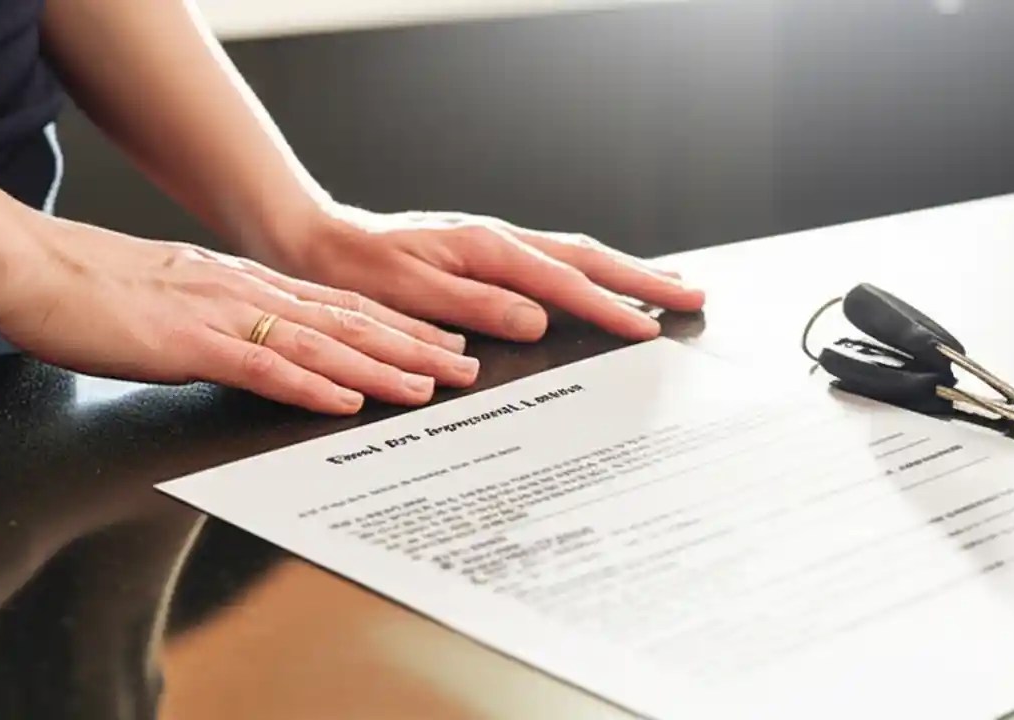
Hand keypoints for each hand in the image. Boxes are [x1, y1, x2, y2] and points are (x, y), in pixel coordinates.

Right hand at [0, 216, 479, 414]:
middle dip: (415, 347)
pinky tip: (347, 400)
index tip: (446, 341)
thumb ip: (239, 319)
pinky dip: (310, 385)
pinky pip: (262, 367)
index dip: (402, 326)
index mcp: (254, 286)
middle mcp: (253, 295)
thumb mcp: (192, 297)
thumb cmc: (109, 290)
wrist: (44, 270)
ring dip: (382, 367)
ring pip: (323, 344)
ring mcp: (225, 317)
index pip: (346, 307)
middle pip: (352, 323)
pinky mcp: (191, 343)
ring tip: (430, 387)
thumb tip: (276, 343)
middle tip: (467, 367)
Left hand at [266, 207, 706, 342]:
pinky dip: (593, 273)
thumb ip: (476, 306)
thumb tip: (540, 321)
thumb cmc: (356, 271)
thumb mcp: (409, 293)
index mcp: (486, 249)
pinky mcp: (490, 256)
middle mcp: (500, 241)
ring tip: (671, 287)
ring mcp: (498, 246)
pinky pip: (557, 263)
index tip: (651, 329)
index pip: (564, 283)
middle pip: (588, 260)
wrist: (319, 242)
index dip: (610, 308)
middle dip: (644, 280)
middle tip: (694, 297)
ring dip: (627, 273)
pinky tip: (606, 285)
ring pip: (578, 257)